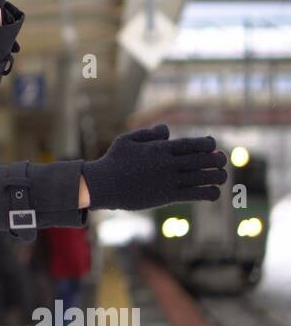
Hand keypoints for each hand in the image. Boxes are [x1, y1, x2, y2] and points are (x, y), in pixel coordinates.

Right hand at [81, 124, 227, 210]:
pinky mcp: (167, 196)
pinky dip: (209, 193)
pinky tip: (213, 192)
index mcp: (161, 148)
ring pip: (204, 177)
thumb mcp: (127, 140)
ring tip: (221, 176)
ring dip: (218, 176)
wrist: (103, 185)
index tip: (213, 147)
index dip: (209, 145)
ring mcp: (169, 180)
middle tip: (222, 161)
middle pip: (205, 159)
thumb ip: (149, 133)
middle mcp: (169, 163)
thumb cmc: (112, 161)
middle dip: (218, 159)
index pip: (195, 144)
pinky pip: (196, 194)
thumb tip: (166, 129)